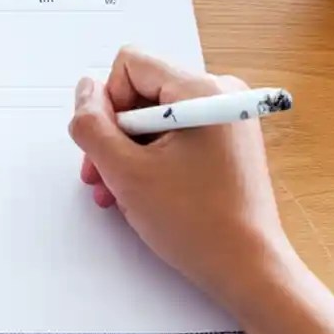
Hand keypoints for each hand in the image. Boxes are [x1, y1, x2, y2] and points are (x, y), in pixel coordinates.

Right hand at [68, 47, 288, 306]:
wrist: (249, 269)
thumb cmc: (200, 225)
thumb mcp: (125, 172)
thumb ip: (92, 126)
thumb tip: (84, 92)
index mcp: (202, 90)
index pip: (130, 64)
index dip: (107, 104)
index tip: (109, 146)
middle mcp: (221, 94)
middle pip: (142, 91)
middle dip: (115, 134)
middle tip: (104, 175)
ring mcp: (228, 118)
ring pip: (156, 116)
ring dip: (129, 151)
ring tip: (119, 190)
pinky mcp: (228, 139)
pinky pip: (177, 133)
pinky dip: (154, 157)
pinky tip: (143, 191)